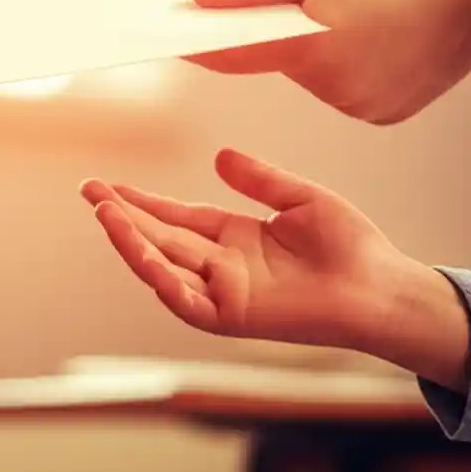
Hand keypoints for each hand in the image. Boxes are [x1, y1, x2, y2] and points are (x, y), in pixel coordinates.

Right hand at [79, 148, 470, 390]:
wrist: (382, 287)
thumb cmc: (353, 247)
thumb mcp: (301, 198)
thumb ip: (260, 179)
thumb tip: (219, 156)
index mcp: (235, 238)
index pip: (176, 217)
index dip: (142, 201)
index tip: (108, 185)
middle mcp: (222, 265)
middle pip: (159, 238)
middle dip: (121, 216)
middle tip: (88, 191)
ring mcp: (225, 291)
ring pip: (163, 266)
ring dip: (130, 242)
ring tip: (103, 212)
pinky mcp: (233, 316)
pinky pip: (185, 299)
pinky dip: (160, 277)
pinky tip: (139, 253)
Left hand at [186, 0, 470, 124]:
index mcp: (318, 45)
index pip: (234, 50)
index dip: (196, 41)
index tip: (161, 33)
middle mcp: (335, 87)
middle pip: (272, 59)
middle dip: (262, 31)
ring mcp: (359, 107)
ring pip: (304, 74)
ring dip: (305, 46)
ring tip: (346, 8)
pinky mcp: (379, 115)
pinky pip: (336, 88)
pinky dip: (338, 64)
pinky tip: (368, 35)